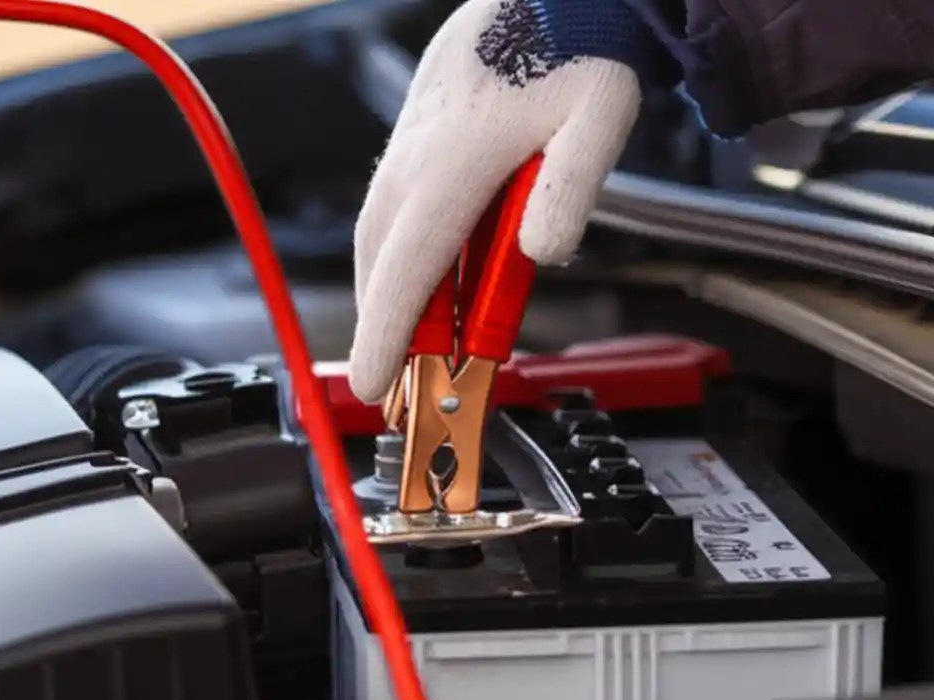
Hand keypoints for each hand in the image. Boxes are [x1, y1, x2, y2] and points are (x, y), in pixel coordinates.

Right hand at [348, 0, 652, 402]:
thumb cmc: (581, 46)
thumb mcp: (597, 120)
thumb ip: (568, 190)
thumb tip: (541, 253)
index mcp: (452, 164)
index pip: (405, 270)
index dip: (385, 335)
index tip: (371, 384)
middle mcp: (417, 154)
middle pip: (379, 257)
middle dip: (379, 322)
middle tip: (391, 376)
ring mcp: (411, 138)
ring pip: (378, 229)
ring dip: (385, 284)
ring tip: (404, 330)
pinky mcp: (418, 126)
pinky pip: (392, 201)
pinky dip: (396, 246)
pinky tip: (426, 262)